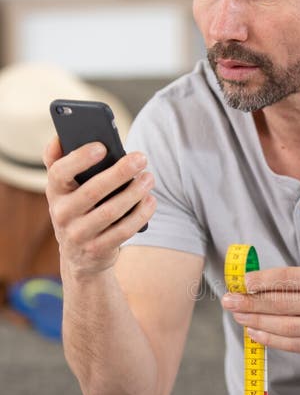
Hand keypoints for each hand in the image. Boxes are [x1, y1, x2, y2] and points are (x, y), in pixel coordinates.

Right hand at [44, 135, 155, 275]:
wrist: (79, 257)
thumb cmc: (78, 210)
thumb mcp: (64, 190)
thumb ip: (61, 163)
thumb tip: (60, 137)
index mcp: (54, 192)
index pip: (59, 172)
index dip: (79, 159)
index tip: (102, 146)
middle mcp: (62, 214)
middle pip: (92, 191)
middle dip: (119, 173)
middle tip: (141, 158)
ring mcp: (78, 234)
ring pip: (111, 211)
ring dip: (134, 193)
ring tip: (149, 178)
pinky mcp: (97, 250)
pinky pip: (123, 231)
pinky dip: (140, 214)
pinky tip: (150, 200)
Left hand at [221, 265, 299, 356]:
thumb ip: (297, 280)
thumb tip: (255, 283)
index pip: (290, 278)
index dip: (263, 280)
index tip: (243, 282)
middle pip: (284, 304)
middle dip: (252, 302)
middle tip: (229, 300)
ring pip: (286, 326)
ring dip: (256, 321)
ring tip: (238, 315)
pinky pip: (293, 344)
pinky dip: (270, 339)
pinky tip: (254, 332)